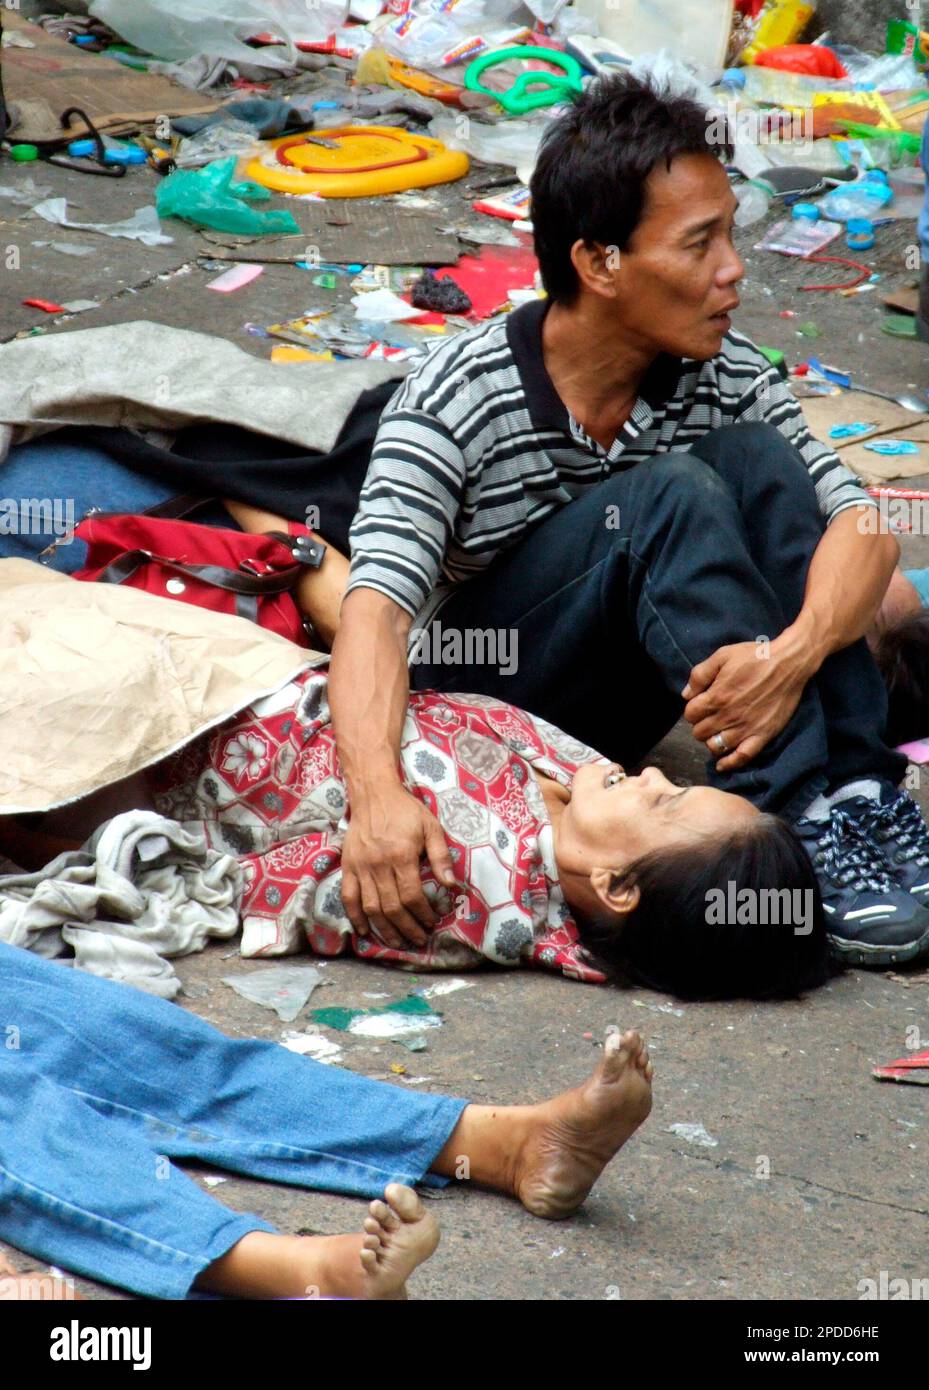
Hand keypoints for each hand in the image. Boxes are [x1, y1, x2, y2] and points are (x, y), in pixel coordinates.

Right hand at [340, 784, 455, 948]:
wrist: (373, 793)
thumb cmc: (405, 810)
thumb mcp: (430, 827)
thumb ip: (441, 857)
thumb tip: (452, 885)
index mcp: (401, 855)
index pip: (412, 895)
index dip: (423, 914)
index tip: (432, 922)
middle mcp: (378, 864)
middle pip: (392, 907)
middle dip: (407, 928)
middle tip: (419, 939)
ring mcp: (360, 867)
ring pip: (371, 907)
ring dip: (385, 929)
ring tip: (398, 942)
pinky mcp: (348, 866)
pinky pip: (348, 897)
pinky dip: (355, 917)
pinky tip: (366, 930)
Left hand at [681, 639, 811, 771]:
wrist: (789, 663)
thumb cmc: (755, 657)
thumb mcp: (722, 655)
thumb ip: (700, 675)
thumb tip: (686, 695)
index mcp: (716, 697)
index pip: (690, 715)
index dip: (693, 709)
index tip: (701, 704)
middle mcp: (728, 716)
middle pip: (699, 733)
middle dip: (700, 725)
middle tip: (710, 717)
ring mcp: (746, 728)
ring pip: (715, 747)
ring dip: (712, 740)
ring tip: (718, 732)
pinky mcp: (762, 735)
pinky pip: (742, 757)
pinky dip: (729, 763)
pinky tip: (722, 764)